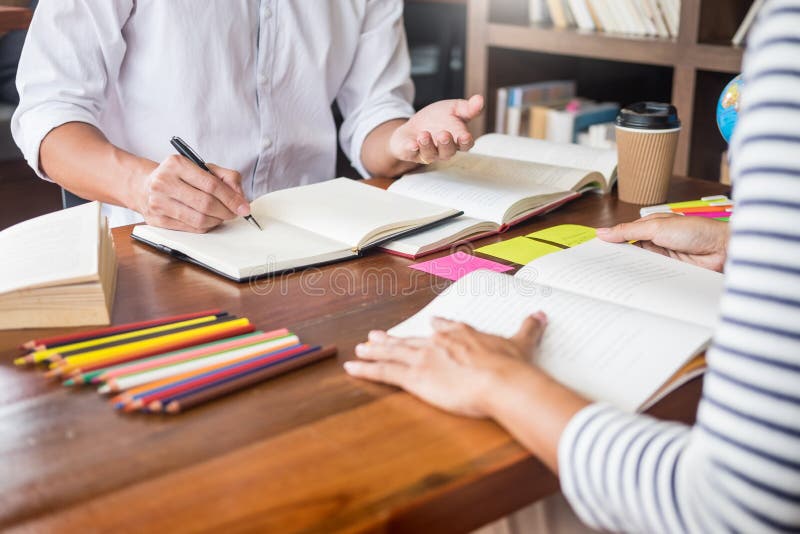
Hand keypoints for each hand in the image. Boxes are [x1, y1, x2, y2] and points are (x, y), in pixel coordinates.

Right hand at [135, 155, 250, 231]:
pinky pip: (191, 228)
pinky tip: (209, 220)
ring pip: (199, 219)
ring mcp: (157, 202)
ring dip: (217, 220)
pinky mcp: (157, 220)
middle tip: (235, 213)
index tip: (244, 207)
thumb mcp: (202, 168)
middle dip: (227, 211)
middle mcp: (163, 182)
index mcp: (176, 164)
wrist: (144, 186)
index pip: (211, 185)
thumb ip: (226, 177)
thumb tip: (240, 198)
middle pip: (206, 204)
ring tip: (222, 215)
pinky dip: (206, 226)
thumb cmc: (179, 177)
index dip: (231, 198)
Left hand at [344, 312, 546, 417]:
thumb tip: (541, 314)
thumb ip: (528, 327)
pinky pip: (384, 372)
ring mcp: (423, 358)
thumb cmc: (511, 365)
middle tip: (378, 336)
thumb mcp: (522, 342)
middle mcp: (438, 342)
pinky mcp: (414, 376)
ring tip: (361, 348)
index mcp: (462, 334)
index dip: (435, 328)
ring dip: (375, 351)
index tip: (430, 326)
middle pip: (411, 339)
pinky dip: (367, 369)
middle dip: (394, 338)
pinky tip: (352, 368)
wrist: (501, 380)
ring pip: (393, 353)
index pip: (443, 328)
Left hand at [389, 94, 483, 164]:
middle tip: (443, 134)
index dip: (465, 142)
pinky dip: (411, 149)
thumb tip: (480, 99)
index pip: (465, 144)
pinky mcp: (411, 153)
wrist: (415, 125)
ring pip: (430, 154)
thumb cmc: (438, 119)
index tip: (465, 136)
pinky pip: (411, 154)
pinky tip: (412, 144)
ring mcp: (427, 153)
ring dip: (427, 145)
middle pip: (448, 152)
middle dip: (446, 144)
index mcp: (457, 140)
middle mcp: (443, 150)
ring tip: (424, 134)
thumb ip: (467, 107)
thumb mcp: (454, 109)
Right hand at [597, 213, 728, 271]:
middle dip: (617, 261)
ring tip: (610, 281)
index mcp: (650, 227)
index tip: (593, 253)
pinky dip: (644, 281)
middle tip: (597, 271)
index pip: (624, 236)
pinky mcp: (669, 273)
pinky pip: (652, 277)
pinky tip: (632, 286)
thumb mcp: (656, 226)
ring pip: (639, 267)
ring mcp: (663, 259)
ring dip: (630, 272)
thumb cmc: (696, 230)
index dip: (609, 244)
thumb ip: (628, 231)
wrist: (723, 250)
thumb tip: (602, 232)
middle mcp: (655, 243)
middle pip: (630, 253)